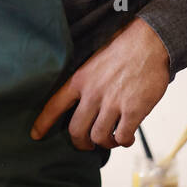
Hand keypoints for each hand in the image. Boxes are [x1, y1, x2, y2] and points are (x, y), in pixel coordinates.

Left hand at [30, 17, 170, 150]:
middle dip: (80, 143)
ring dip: (104, 143)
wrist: (150, 42)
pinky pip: (121, 137)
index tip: (36, 135)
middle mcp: (93, 93)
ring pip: (99, 137)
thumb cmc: (124, 48)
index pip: (54, 105)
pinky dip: (123, 142)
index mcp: (80, 80)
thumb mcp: (95, 61)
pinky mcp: (132, 110)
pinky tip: (126, 138)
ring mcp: (112, 103)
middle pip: (76, 130)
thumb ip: (87, 82)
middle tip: (87, 144)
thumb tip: (85, 102)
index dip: (43, 123)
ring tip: (111, 140)